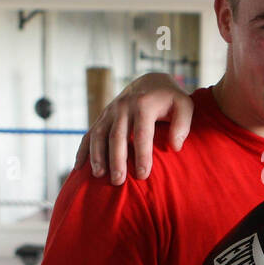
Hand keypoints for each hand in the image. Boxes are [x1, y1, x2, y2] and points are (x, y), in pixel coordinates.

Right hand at [73, 73, 194, 182]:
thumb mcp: (184, 106)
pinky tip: (79, 167)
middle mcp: (124, 106)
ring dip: (97, 155)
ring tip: (99, 175)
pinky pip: (89, 133)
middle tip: (118, 181)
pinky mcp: (103, 116)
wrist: (151, 83)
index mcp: (144, 104)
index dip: (142, 155)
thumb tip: (175, 146)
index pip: (142, 133)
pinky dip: (83, 150)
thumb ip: (182, 125)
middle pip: (117, 136)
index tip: (143, 175)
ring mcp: (110, 111)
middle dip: (116, 160)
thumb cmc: (171, 100)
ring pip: (99, 134)